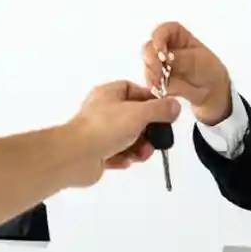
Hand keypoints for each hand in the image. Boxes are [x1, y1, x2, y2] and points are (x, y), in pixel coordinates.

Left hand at [63, 80, 181, 187]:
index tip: (164, 112)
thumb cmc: (102, 128)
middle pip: (135, 118)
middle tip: (155, 138)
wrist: (76, 156)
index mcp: (109, 94)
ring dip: (139, 147)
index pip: (135, 90)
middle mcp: (103, 111)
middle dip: (148, 131)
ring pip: (128, 138)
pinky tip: (125, 160)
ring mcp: (99, 132)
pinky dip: (125, 158)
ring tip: (140, 154)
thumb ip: (160, 109)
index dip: (151, 101)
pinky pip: (118, 154)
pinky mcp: (97, 153)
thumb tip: (174, 106)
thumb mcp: (139, 113)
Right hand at [142, 21, 232, 124]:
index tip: (160, 50)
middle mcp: (166, 47)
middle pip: (150, 46)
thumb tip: (166, 58)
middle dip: (151, 57)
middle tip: (159, 69)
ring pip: (147, 63)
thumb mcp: (201, 61)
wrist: (211, 91)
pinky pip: (149, 79)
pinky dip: (153, 83)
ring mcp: (159, 63)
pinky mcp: (157, 78)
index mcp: (178, 36)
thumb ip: (182, 58)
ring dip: (152, 72)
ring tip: (162, 82)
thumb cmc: (209, 70)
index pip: (164, 30)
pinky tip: (160, 88)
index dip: (158, 37)